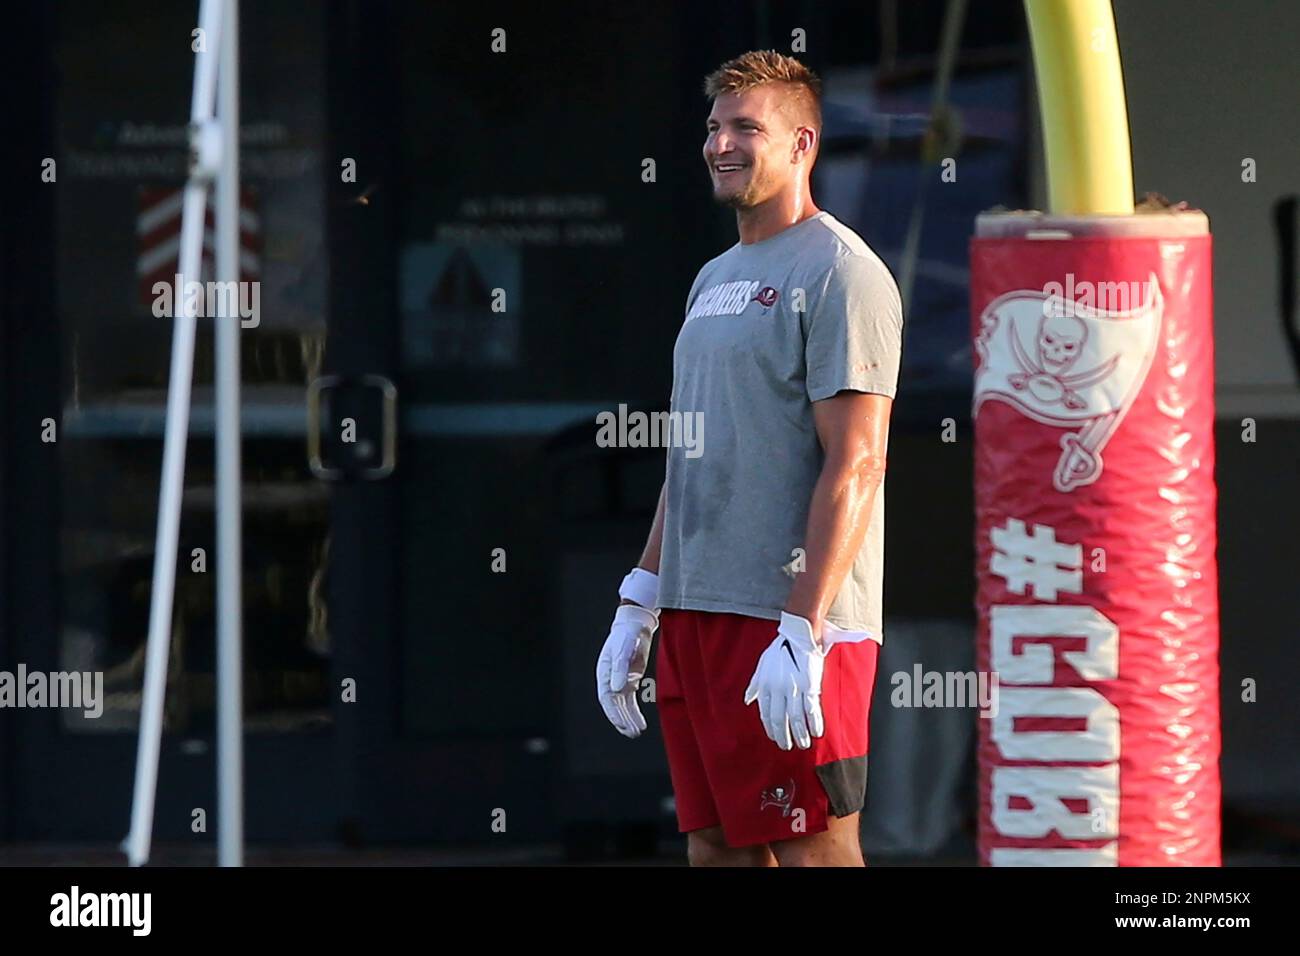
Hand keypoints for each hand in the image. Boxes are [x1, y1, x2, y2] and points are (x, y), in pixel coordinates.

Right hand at [596, 604, 657, 737]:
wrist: (637, 624)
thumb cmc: (627, 635)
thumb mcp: (623, 650)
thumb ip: (620, 669)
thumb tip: (617, 689)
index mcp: (604, 672)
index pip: (606, 697)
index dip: (613, 712)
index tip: (622, 724)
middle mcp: (610, 679)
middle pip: (614, 704)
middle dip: (623, 719)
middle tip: (633, 732)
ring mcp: (621, 680)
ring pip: (623, 705)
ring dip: (629, 718)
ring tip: (637, 731)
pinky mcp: (631, 680)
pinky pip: (630, 700)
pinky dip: (634, 711)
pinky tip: (639, 721)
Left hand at [743, 612, 825, 749]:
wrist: (799, 635)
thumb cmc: (780, 649)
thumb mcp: (761, 665)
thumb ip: (754, 684)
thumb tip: (747, 700)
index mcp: (765, 685)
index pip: (765, 713)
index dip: (770, 728)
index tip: (775, 737)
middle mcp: (777, 689)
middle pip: (779, 719)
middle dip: (783, 736)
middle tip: (786, 746)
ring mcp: (794, 689)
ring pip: (796, 718)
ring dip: (800, 734)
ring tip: (803, 744)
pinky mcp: (810, 687)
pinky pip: (811, 710)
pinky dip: (814, 723)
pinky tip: (816, 733)